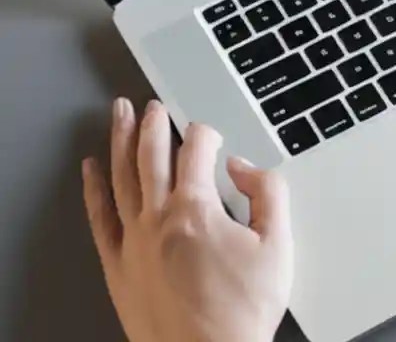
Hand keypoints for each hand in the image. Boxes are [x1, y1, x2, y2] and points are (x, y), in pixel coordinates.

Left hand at [82, 99, 292, 341]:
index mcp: (197, 210)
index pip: (197, 151)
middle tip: (154, 106)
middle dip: (153, 124)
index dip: (206, 133)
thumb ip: (269, 194)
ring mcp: (133, 241)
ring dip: (119, 140)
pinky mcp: (118, 265)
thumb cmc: (242, 311)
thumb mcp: (279, 245)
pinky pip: (100, 217)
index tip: (211, 132)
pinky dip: (94, 189)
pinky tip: (92, 170)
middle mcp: (158, 219)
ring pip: (121, 177)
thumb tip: (244, 168)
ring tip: (118, 115)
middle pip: (150, 155)